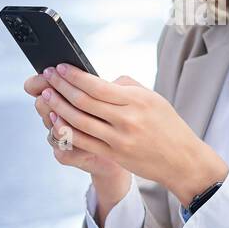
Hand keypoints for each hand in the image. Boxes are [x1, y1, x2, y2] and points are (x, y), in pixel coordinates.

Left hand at [36, 63, 228, 203]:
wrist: (182, 160)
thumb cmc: (166, 124)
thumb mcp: (152, 98)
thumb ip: (125, 86)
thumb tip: (97, 80)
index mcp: (138, 100)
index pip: (97, 85)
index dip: (74, 76)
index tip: (60, 67)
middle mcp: (127, 119)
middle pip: (84, 101)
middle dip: (61, 87)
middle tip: (47, 76)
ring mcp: (119, 139)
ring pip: (79, 121)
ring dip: (58, 107)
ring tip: (47, 95)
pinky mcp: (114, 155)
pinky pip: (83, 141)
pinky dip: (66, 129)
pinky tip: (56, 119)